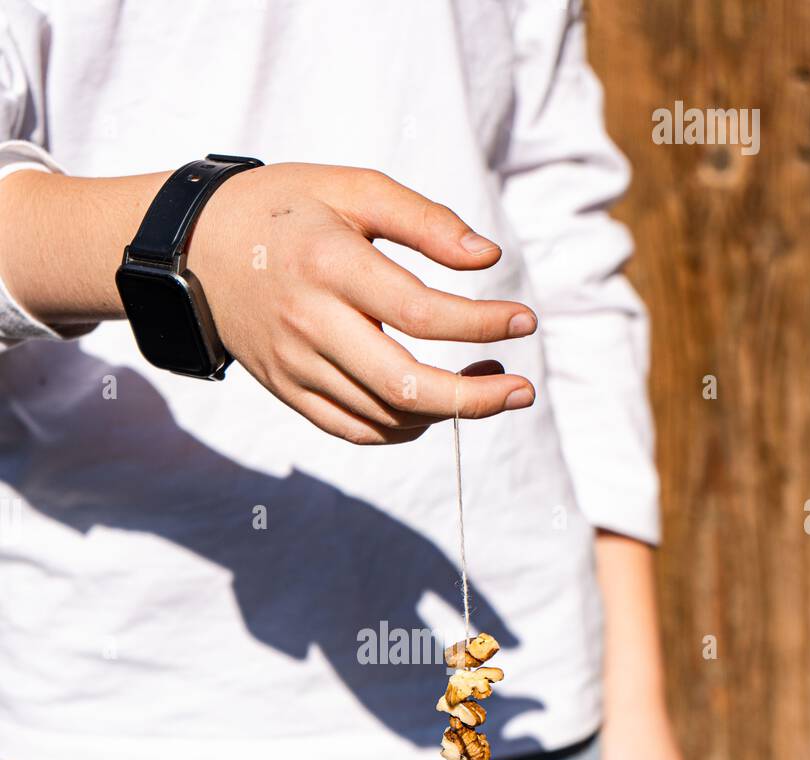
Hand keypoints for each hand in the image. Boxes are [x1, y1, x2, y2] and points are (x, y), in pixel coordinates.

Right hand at [187, 162, 536, 442]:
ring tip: (485, 382)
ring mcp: (296, 366)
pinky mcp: (289, 391)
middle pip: (404, 385)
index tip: (523, 320)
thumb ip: (424, 220)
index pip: (419, 311)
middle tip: (522, 389)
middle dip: (474, 398)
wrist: (195, 249)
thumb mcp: (352, 188)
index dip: (480, 323)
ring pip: (385, 416)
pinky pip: (356, 429)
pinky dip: (404, 428)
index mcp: (330, 265)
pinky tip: (434, 405)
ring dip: (446, 411)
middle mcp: (310, 324)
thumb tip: (486, 257)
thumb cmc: (286, 210)